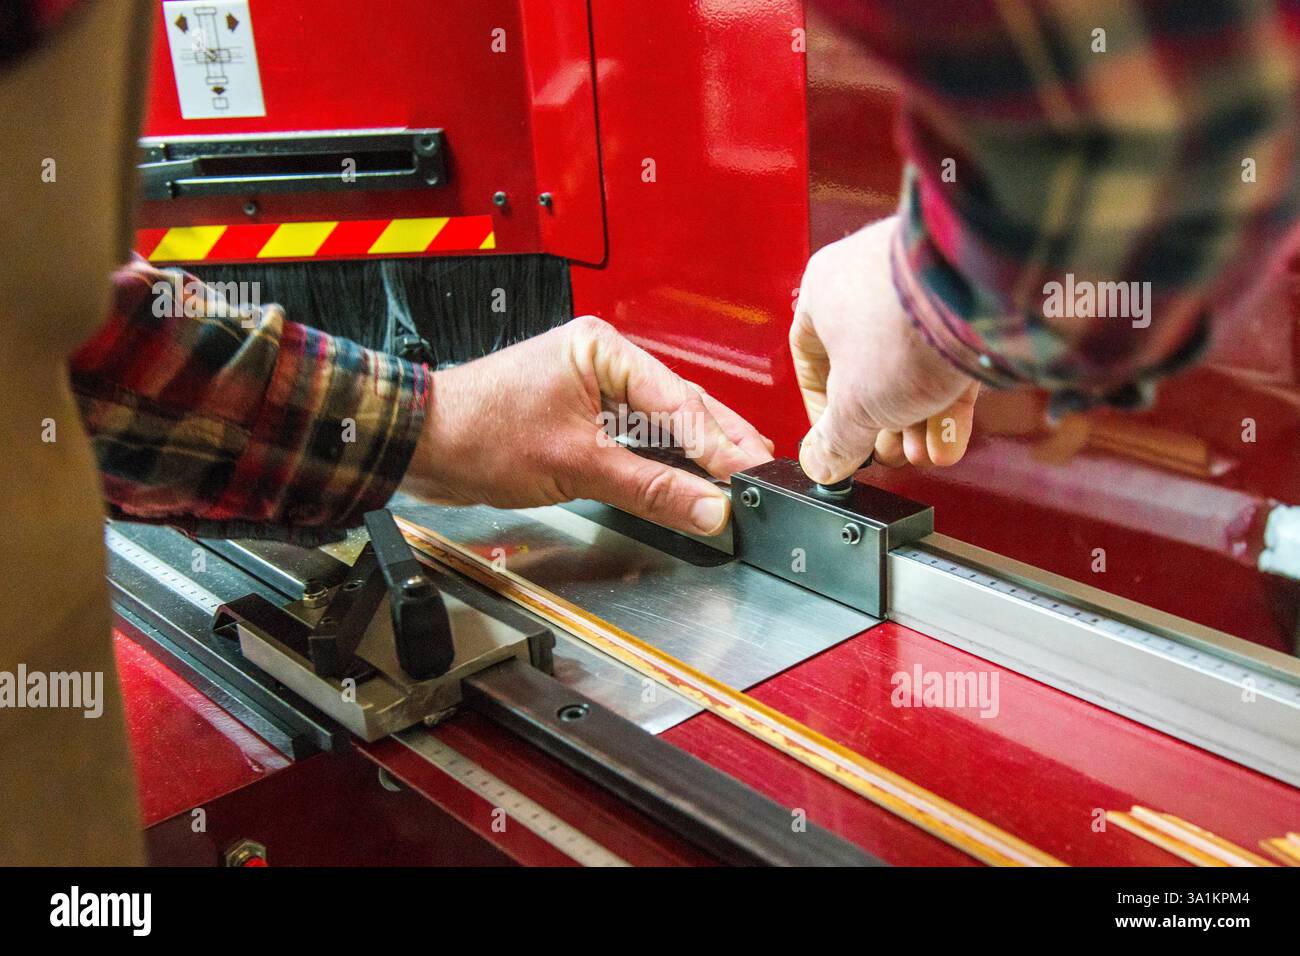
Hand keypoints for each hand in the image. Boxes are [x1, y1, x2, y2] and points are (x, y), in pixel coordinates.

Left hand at [400, 316, 773, 534]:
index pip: (679, 399)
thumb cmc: (480, 432)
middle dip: (720, 444)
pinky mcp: (583, 419)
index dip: (720, 442)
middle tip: (761, 477)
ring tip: (737, 483)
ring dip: (695, 457)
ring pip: (660, 426)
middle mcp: (602, 362)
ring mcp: (593, 391)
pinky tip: (689, 483)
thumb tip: (707, 508)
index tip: (750, 474)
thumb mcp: (575, 464)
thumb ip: (649, 487)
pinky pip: (636, 441)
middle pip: (678, 407)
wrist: (423, 445)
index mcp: (602, 349)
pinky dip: (663, 464)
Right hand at [790, 215, 979, 482]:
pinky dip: (947, 401)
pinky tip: (948, 438)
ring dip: (916, 421)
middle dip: (880, 424)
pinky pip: (948, 358)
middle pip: (866, 372)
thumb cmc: (900, 328)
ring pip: (910, 369)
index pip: (811, 360)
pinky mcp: (965, 306)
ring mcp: (920, 291)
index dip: (823, 410)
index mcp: (824, 291)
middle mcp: (869, 284)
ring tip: (922, 451)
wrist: (979, 297)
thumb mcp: (853, 404)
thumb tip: (823, 463)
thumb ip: (834, 440)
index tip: (840, 441)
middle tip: (887, 452)